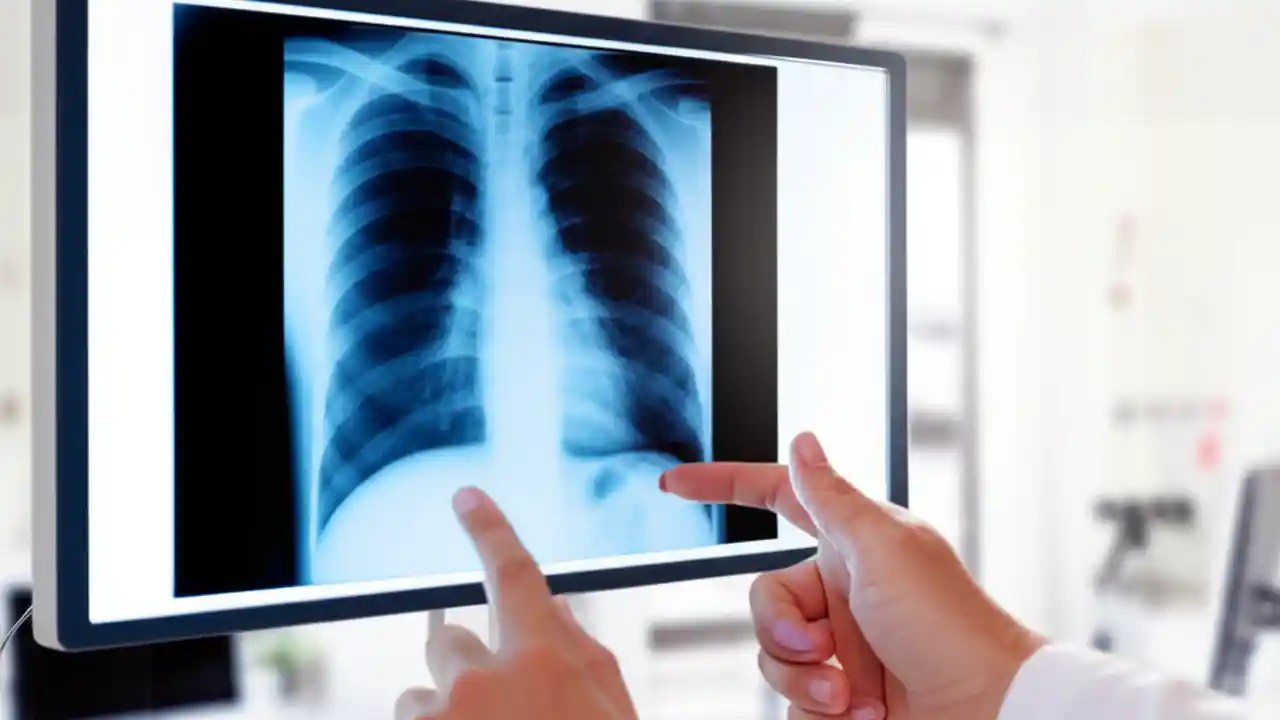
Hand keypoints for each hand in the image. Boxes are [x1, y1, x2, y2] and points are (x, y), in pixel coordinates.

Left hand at [394, 488, 636, 719]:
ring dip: (444, 710)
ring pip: (418, 693)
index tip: (467, 498)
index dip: (489, 531)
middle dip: (464, 665)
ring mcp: (442, 717)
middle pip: (448, 641)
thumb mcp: (611, 710)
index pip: (513, 574)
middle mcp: (484, 682)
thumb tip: (556, 609)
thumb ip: (581, 654)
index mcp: (545, 662)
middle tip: (492, 703)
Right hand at [662, 432, 1044, 718]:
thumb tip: (803, 440)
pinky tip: (860, 716)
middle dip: (782, 631)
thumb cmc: (948, 626)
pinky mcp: (841, 697)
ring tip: (851, 697)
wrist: (986, 713)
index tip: (673, 483)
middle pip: (764, 599)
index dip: (724, 485)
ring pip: (772, 656)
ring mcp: (841, 648)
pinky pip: (792, 702)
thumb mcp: (883, 549)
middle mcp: (842, 592)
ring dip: (803, 680)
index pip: (776, 498)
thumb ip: (832, 498)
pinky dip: (817, 712)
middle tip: (819, 649)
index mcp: (852, 543)